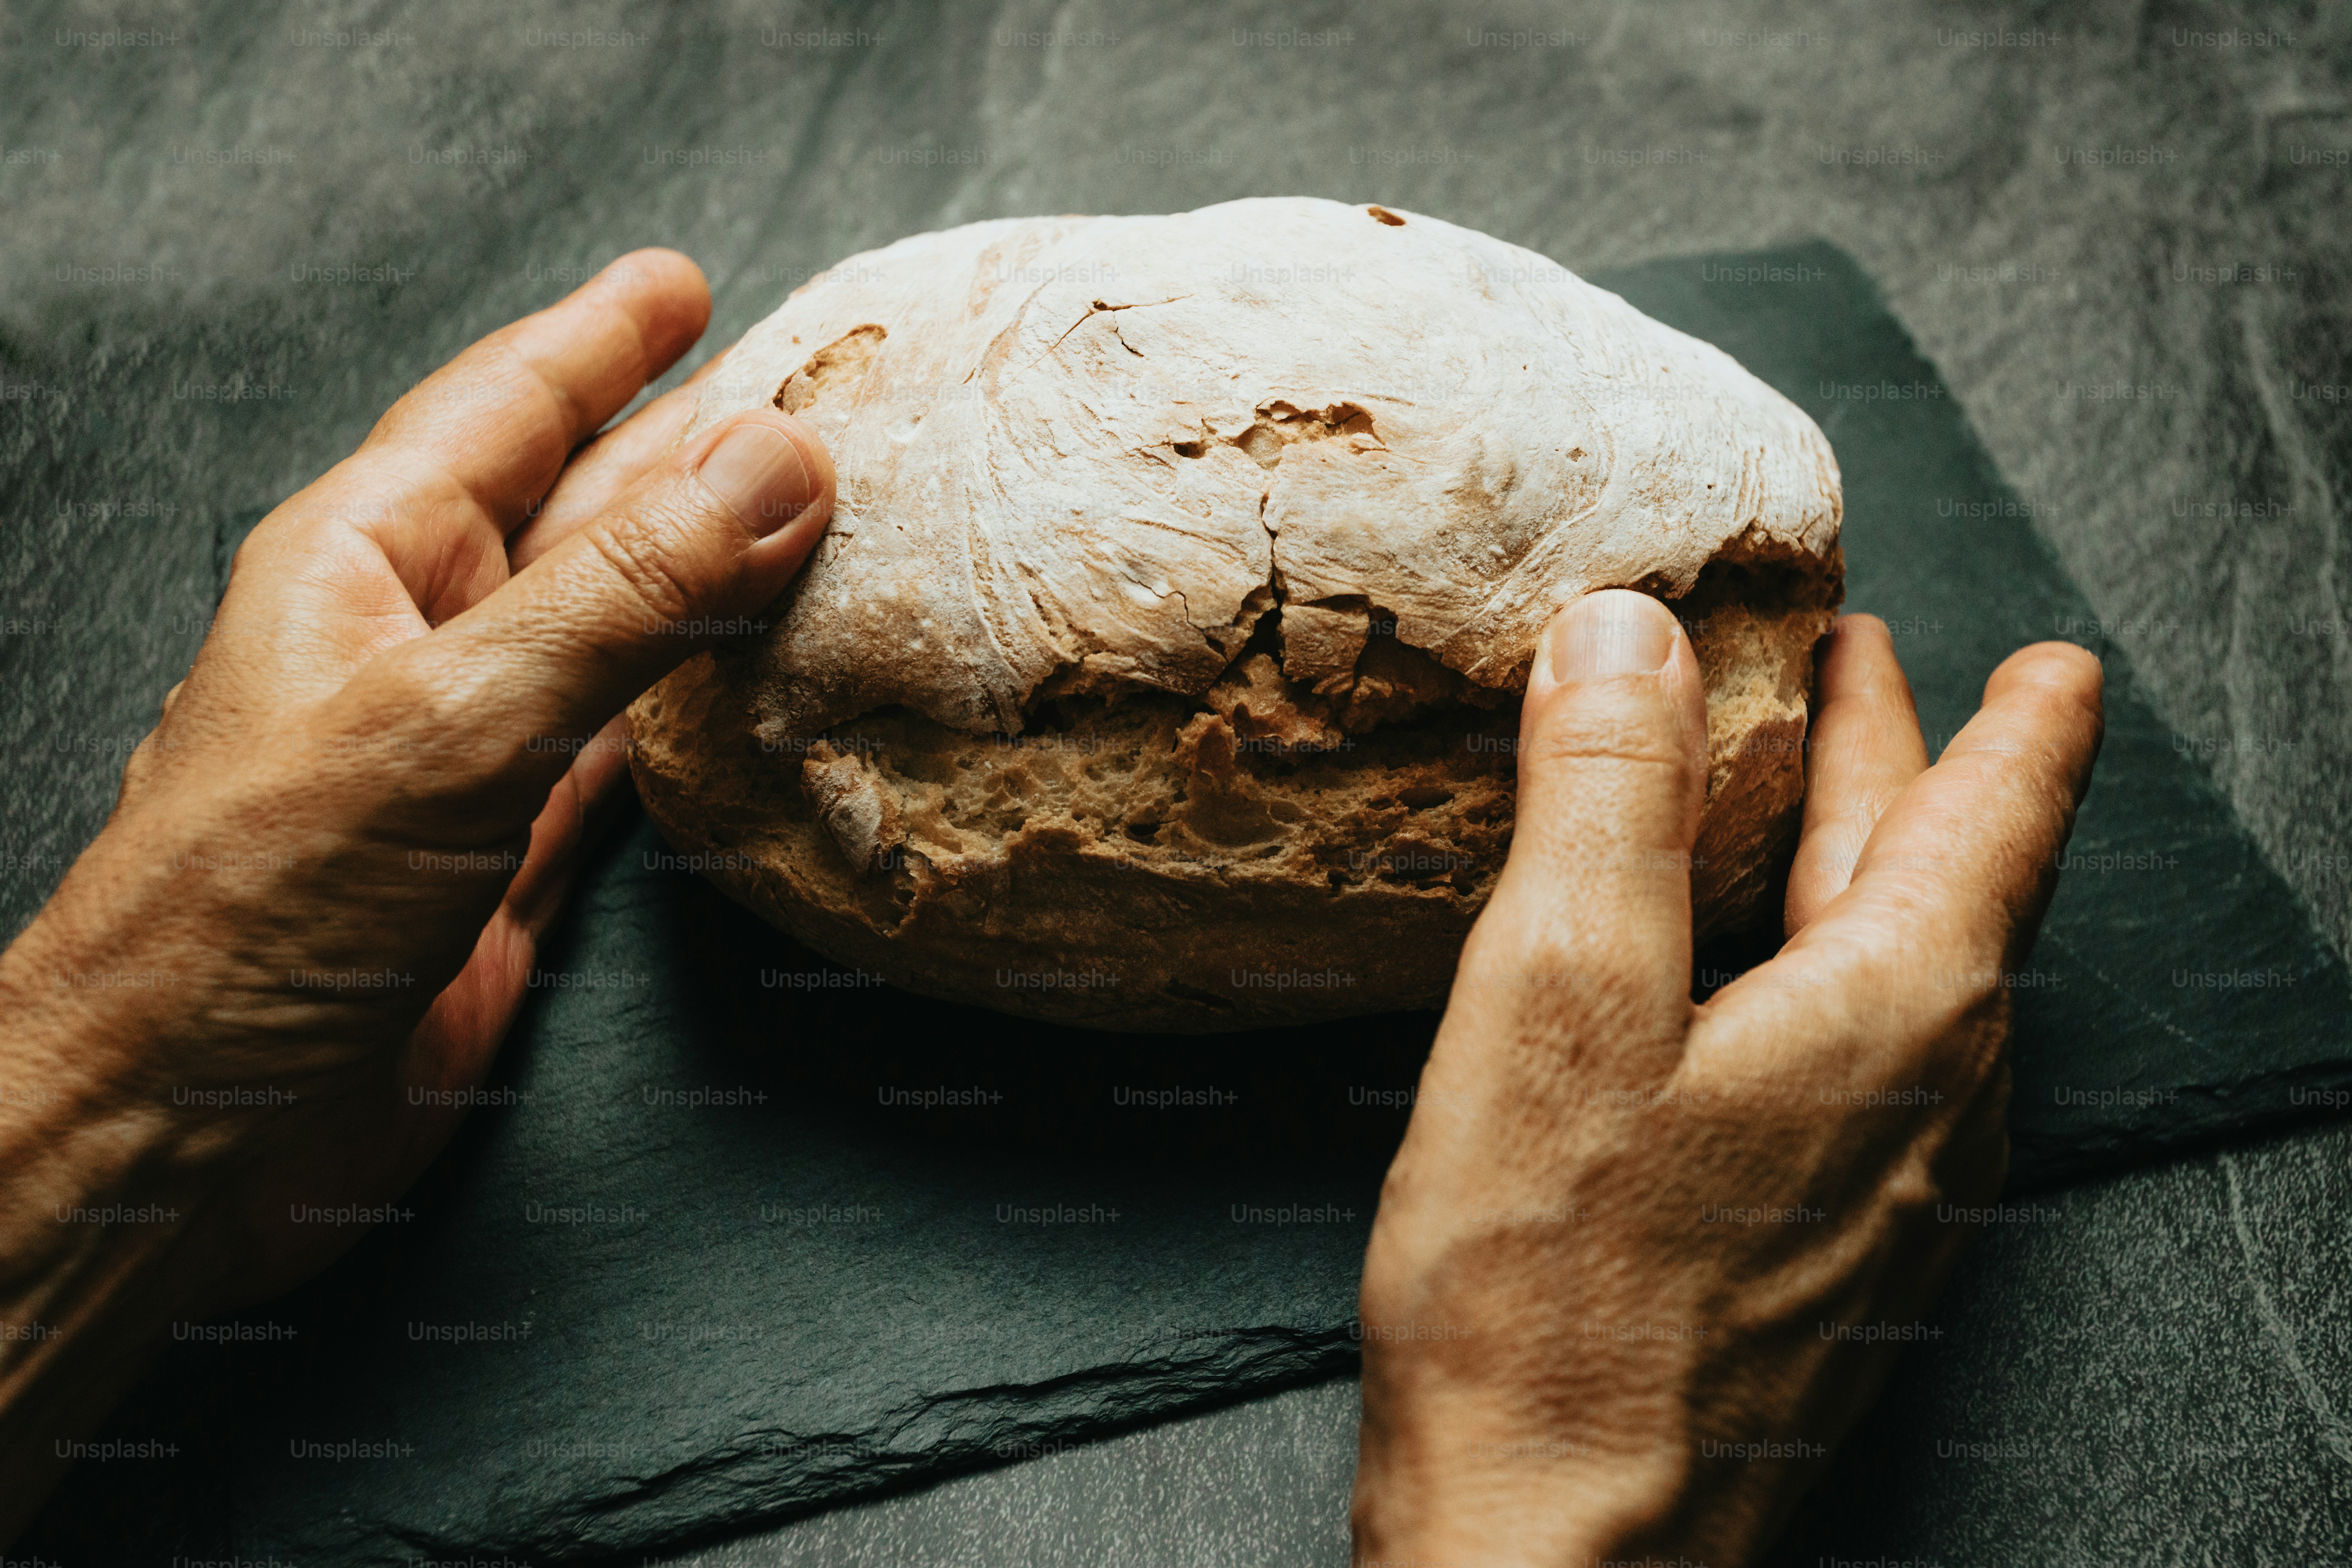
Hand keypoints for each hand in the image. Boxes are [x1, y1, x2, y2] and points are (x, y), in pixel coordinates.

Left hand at [0, 252, 833, 1537]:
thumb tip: (776, 465)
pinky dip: (697, 716)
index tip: (681, 284)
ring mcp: (464, 757)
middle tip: (792, 389)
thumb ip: (623, 595)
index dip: (595, 342)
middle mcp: (414, 646)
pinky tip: (752, 692)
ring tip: (805, 524)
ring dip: (705, 579)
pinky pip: (624, 755)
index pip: (499, 414)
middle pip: (572, 512)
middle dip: (678, 448)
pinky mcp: (504, 863)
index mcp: (361, 568)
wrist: (186, 1131)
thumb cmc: (254, 919)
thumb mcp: (454, 722)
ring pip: (611, 631)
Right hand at [1351, 591, 2102, 1564]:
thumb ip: (1602, 796)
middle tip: (1858, 682)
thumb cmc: (1549, 1294)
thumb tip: (1630, 633)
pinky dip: (1814, 983)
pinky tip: (1738, 998)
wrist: (1557, 1551)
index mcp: (1899, 1010)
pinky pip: (1857, 1071)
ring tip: (1794, 814)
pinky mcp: (1829, 1261)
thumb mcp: (1554, 994)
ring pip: (1901, 981)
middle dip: (1905, 768)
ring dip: (1858, 876)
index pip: (1998, 810)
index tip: (2047, 662)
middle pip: (1943, 884)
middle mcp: (1936, 1101)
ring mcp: (1894, 1195)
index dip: (2015, 718)